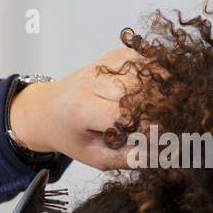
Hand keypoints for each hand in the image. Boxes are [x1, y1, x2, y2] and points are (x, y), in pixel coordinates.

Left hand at [9, 47, 153, 169]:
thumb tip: (159, 152)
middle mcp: (90, 81)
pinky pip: (145, 60)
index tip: (161, 135)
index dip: (147, 125)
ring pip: (145, 73)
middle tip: (165, 122)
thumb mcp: (94, 156)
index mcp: (80, 109)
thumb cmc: (71, 135)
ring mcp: (103, 64)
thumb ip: (126, 157)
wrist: (47, 110)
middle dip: (157, 107)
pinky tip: (154, 90)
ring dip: (159, 91)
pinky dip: (156, 75)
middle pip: (138, 90)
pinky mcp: (114, 55)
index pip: (122, 114)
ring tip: (159, 108)